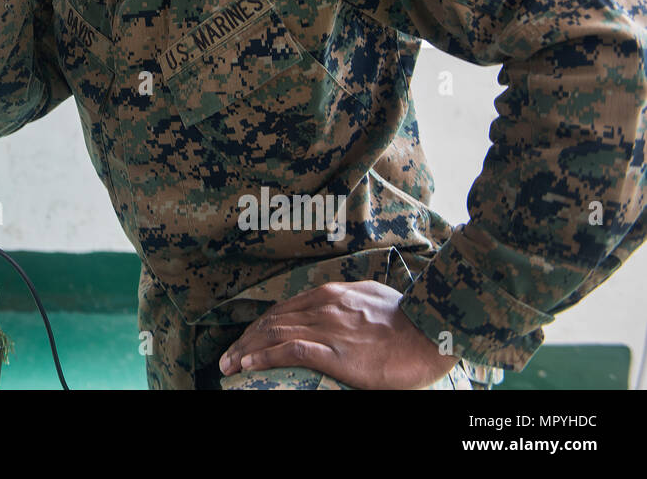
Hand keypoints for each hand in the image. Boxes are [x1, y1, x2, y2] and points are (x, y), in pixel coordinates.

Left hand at [217, 280, 460, 388]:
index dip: (260, 325)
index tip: (247, 339)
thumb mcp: (373, 298)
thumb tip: (342, 311)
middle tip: (227, 356)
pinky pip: (290, 351)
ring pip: (274, 334)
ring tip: (229, 364)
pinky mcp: (336, 352)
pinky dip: (265, 357)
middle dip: (246, 339)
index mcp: (331, 294)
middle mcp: (323, 307)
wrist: (433, 330)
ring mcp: (328, 328)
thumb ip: (350, 303)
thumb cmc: (411, 319)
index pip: (283, 309)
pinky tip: (248, 366)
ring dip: (247, 350)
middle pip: (272, 321)